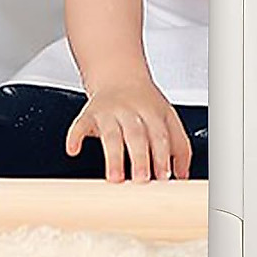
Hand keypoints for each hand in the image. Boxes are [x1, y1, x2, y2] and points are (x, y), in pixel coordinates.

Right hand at [66, 81, 191, 181]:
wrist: (119, 77)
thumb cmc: (145, 104)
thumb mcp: (168, 118)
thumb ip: (178, 146)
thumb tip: (182, 174)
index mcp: (153, 112)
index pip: (160, 135)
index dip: (162, 155)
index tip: (164, 176)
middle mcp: (131, 111)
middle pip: (137, 135)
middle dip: (140, 158)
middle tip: (142, 179)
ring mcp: (109, 112)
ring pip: (111, 134)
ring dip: (113, 157)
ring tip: (115, 178)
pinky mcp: (88, 114)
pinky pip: (79, 125)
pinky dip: (75, 137)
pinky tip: (73, 150)